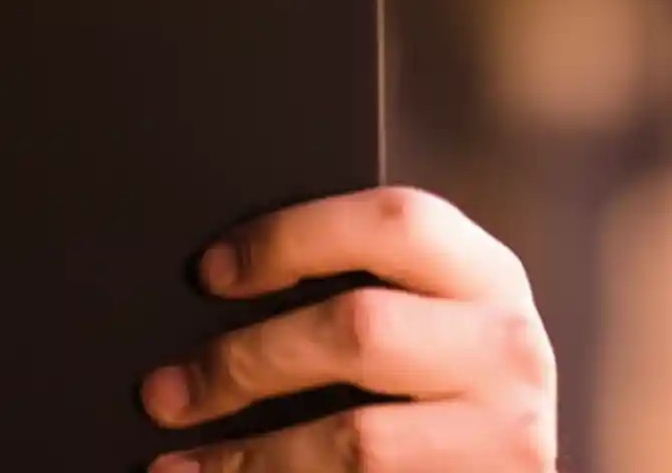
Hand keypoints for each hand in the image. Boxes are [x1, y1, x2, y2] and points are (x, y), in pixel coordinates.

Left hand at [140, 186, 557, 471]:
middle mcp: (506, 346)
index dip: (290, 239)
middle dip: (243, 363)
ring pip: (356, 440)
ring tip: (176, 466)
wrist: (496, 469)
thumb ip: (347, 285)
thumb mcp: (416, 312)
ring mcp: (506, 433)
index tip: (209, 273)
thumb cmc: (432, 378)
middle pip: (358, 329)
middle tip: (165, 392)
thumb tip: (211, 287)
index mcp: (481, 271)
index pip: (392, 222)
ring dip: (248, 457)